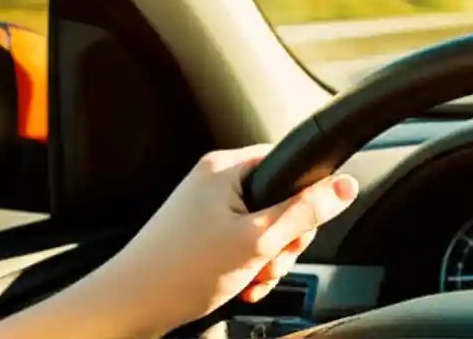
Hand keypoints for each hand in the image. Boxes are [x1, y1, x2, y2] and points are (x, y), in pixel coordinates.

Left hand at [0, 145, 358, 338]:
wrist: (126, 308)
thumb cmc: (180, 272)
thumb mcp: (258, 241)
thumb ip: (306, 211)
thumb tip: (345, 185)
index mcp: (227, 168)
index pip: (289, 163)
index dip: (305, 199)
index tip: (298, 228)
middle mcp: (215, 181)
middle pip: (281, 200)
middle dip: (284, 240)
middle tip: (269, 260)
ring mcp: (206, 208)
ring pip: (265, 227)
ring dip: (268, 259)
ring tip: (251, 279)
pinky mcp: (201, 233)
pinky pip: (243, 242)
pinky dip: (249, 266)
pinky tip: (241, 285)